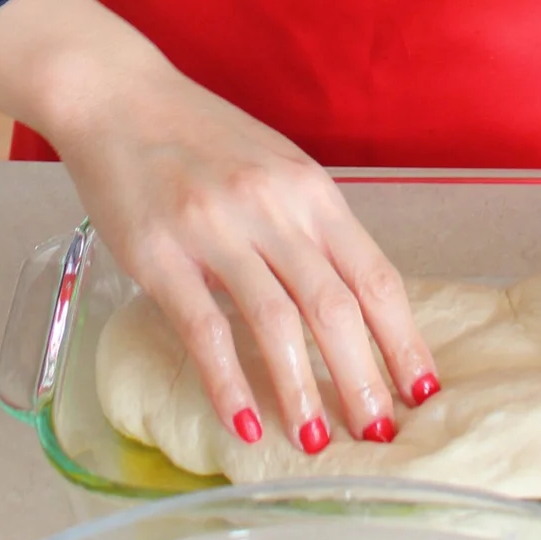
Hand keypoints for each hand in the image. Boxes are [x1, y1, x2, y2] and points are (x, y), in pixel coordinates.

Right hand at [0, 0, 438, 452]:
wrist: (117, 96)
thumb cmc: (199, 136)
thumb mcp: (275, 167)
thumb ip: (309, 226)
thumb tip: (352, 303)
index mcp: (310, 190)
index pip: (374, 274)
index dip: (402, 337)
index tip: (423, 389)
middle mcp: (273, 207)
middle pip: (335, 306)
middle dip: (363, 379)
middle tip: (379, 436)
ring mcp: (216, 229)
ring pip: (277, 322)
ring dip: (301, 390)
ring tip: (316, 443)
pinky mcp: (161, 253)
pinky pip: (203, 328)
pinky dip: (227, 382)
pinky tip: (243, 424)